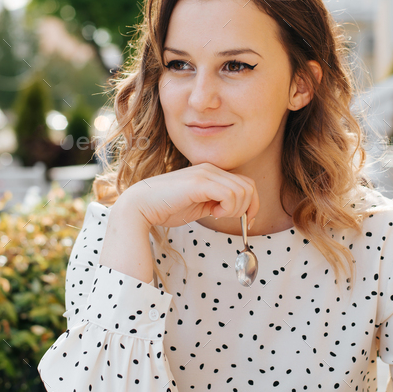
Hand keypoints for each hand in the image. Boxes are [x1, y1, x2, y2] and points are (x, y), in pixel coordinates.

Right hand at [121, 162, 259, 229]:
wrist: (140, 206)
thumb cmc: (166, 208)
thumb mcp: (200, 205)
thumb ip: (218, 204)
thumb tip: (239, 213)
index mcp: (212, 172)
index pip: (246, 184)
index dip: (252, 204)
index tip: (246, 222)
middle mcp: (211, 169)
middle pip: (248, 187)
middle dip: (246, 209)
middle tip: (228, 219)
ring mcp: (205, 173)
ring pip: (242, 191)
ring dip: (234, 209)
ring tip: (215, 214)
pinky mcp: (199, 182)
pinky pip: (230, 194)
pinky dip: (228, 208)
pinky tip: (213, 213)